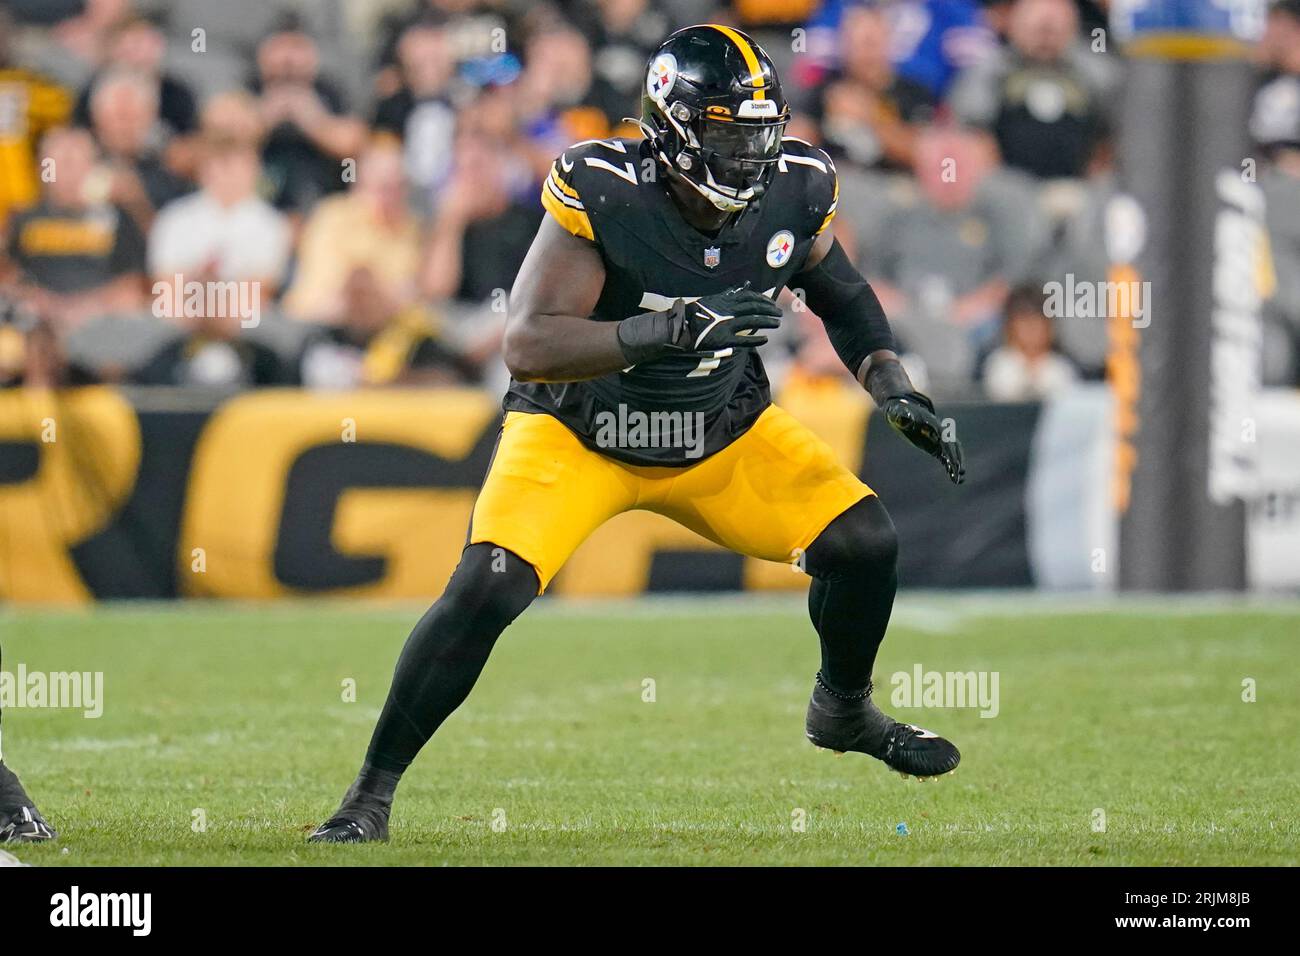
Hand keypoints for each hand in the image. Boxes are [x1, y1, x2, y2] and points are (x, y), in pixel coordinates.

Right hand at [666, 285, 782, 352]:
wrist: (681, 328)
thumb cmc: (695, 314)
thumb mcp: (712, 299)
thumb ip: (728, 294)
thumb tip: (742, 286)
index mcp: (725, 301)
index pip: (749, 297)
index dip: (763, 300)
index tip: (772, 304)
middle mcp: (728, 311)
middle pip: (754, 308)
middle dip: (769, 310)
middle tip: (780, 314)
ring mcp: (726, 325)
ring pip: (752, 321)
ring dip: (767, 322)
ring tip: (777, 324)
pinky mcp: (723, 339)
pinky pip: (743, 339)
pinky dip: (756, 339)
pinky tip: (765, 339)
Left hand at [881, 391, 964, 483]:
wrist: (902, 410)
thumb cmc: (900, 411)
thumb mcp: (898, 413)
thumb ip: (901, 415)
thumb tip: (902, 417)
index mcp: (933, 425)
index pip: (944, 439)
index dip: (949, 450)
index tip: (953, 462)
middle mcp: (939, 432)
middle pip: (952, 446)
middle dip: (957, 459)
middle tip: (960, 473)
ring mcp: (938, 439)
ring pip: (952, 452)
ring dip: (956, 465)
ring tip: (959, 480)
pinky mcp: (935, 445)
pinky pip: (945, 456)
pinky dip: (949, 466)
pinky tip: (953, 478)